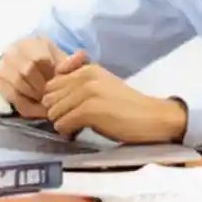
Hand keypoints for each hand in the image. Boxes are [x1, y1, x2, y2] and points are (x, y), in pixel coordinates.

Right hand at [0, 37, 68, 118]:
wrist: (39, 71)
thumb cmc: (55, 66)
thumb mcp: (65, 62)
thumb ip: (73, 61)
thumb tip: (80, 56)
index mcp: (32, 42)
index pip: (38, 60)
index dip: (50, 76)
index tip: (60, 85)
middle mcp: (13, 50)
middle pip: (26, 73)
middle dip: (42, 88)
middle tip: (54, 98)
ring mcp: (2, 65)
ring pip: (17, 86)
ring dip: (35, 98)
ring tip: (48, 104)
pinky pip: (11, 97)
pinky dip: (27, 106)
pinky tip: (39, 110)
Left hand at [42, 51, 187, 142]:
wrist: (152, 117)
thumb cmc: (126, 106)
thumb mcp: (102, 87)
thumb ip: (78, 84)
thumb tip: (49, 95)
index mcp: (88, 69)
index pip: (51, 84)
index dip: (57, 100)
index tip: (71, 109)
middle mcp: (86, 76)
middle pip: (49, 99)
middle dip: (58, 112)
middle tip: (74, 120)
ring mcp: (87, 92)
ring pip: (53, 113)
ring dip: (63, 123)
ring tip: (79, 126)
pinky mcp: (89, 110)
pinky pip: (62, 124)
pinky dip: (68, 132)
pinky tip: (81, 132)